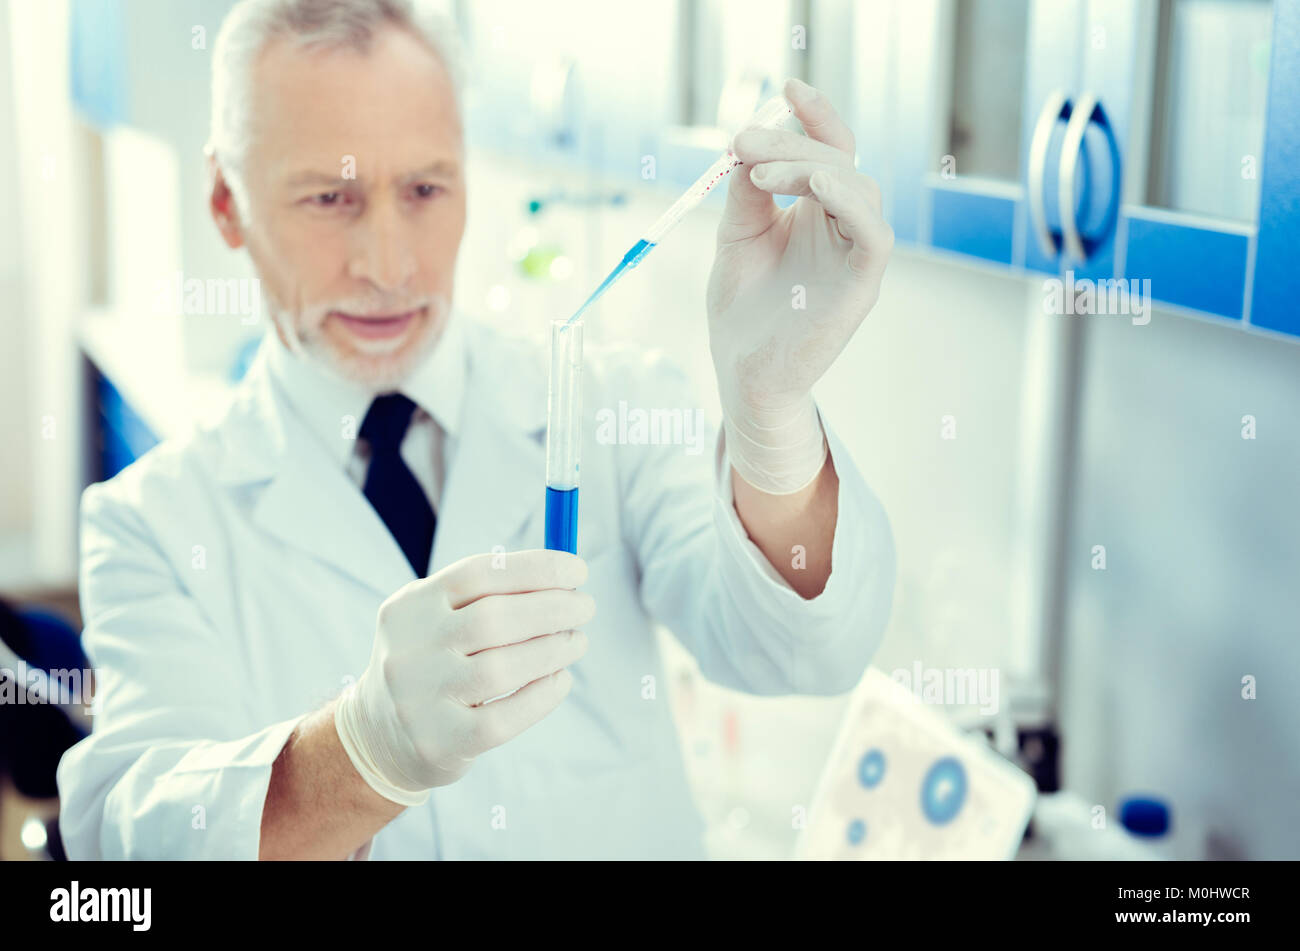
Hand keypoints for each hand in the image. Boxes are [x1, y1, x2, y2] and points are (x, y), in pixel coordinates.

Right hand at [335, 549, 593, 803]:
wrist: (379, 735)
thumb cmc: (434, 662)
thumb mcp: (440, 618)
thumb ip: (493, 593)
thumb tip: (564, 576)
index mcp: (412, 605)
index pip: (479, 574)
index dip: (535, 569)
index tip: (578, 571)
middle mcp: (409, 649)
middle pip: (493, 620)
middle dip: (552, 609)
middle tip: (585, 607)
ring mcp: (420, 699)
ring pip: (501, 669)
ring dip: (553, 651)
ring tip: (576, 642)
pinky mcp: (439, 742)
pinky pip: (504, 718)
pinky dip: (542, 696)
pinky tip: (559, 681)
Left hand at [707, 77, 892, 493]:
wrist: (742, 374)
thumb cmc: (741, 311)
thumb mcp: (736, 236)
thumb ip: (747, 191)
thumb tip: (747, 143)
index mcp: (816, 213)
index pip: (830, 151)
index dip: (816, 115)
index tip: (786, 85)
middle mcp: (842, 229)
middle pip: (840, 162)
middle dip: (794, 141)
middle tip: (744, 142)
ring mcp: (854, 256)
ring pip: (860, 189)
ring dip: (811, 167)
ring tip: (762, 173)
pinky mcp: (861, 285)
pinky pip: (873, 233)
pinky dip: (849, 202)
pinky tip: (812, 188)